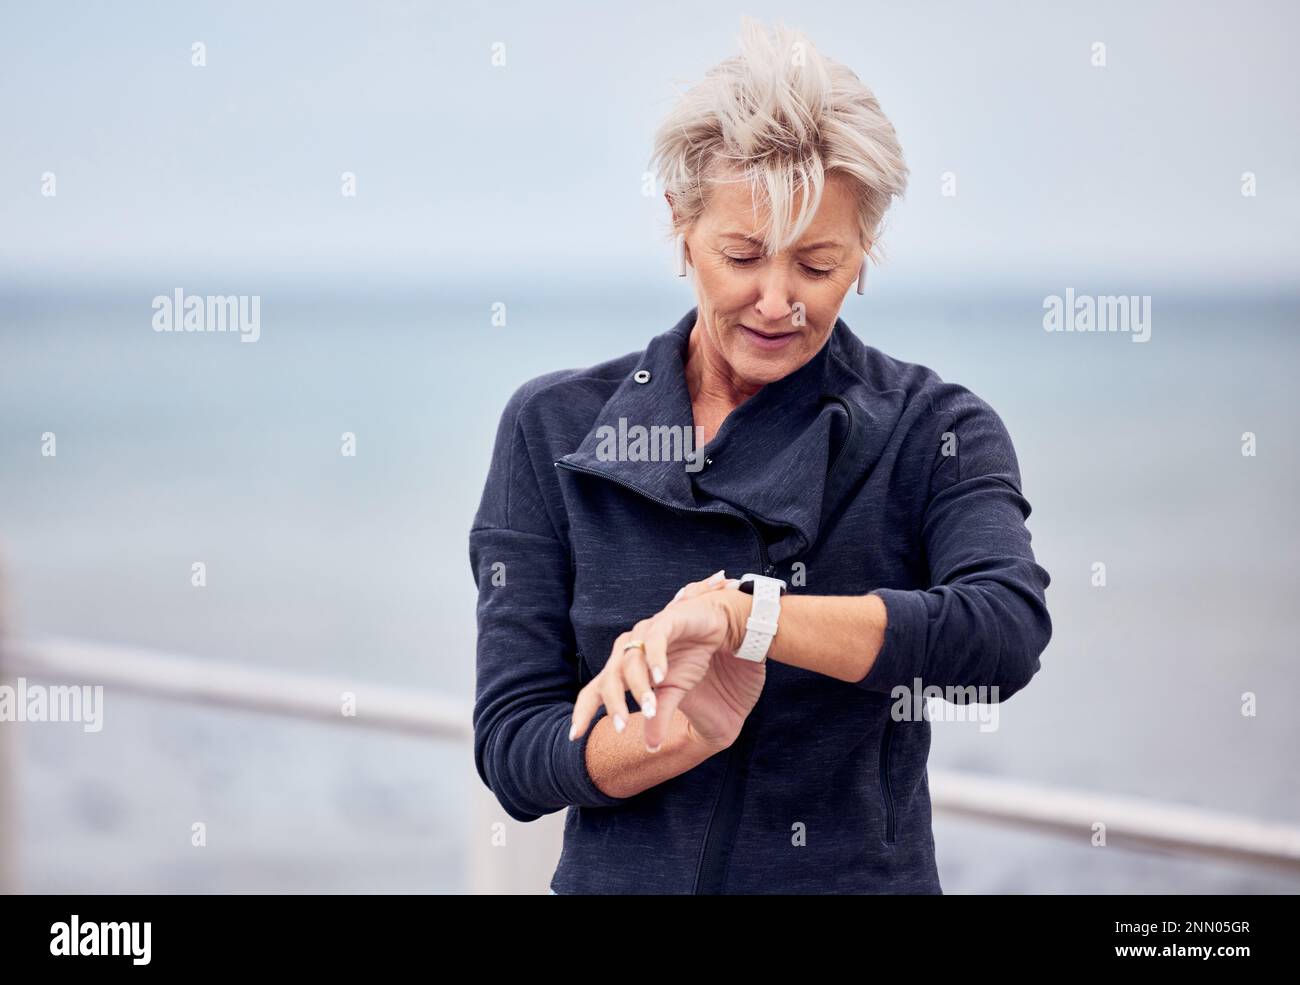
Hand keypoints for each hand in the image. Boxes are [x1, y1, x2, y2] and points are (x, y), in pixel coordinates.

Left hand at [568, 569, 761, 753]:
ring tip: (650, 708)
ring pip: (630, 661)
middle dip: (614, 704)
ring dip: (639, 687)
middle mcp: (628, 650)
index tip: (575, 736)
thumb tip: (651, 748)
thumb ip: (660, 716)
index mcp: (624, 668)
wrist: (720, 628)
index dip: (583, 711)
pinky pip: (655, 640)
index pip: (596, 689)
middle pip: (609, 678)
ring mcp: (644, 633)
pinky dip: (655, 659)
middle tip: (622, 728)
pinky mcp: (666, 621)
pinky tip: (661, 678)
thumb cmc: (692, 657)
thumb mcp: (674, 693)